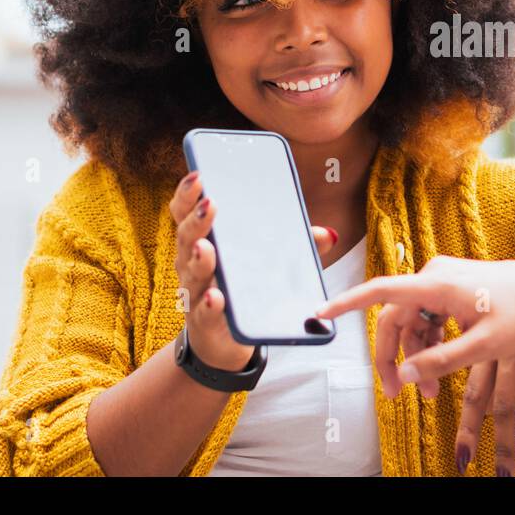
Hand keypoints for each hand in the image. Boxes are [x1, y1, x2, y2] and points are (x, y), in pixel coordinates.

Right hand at [171, 169, 335, 372]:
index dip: (188, 194)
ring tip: (206, 247)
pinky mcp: (203, 321)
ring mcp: (196, 291)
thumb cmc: (244, 287)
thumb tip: (328, 234)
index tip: (199, 175)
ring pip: (192, 272)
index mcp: (204, 239)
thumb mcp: (270, 263)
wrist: (228, 338)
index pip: (187, 212)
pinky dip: (210, 303)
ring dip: (199, 259)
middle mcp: (191, 262)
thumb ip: (297, 247)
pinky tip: (217, 297)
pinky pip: (204, 311)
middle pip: (186, 237)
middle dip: (196, 220)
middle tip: (210, 203)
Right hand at [314, 254, 514, 399]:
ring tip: (430, 391)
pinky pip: (428, 318)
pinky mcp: (453, 290)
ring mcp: (444, 282)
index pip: (381, 291)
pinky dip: (429, 344)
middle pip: (394, 318)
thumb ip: (440, 360)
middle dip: (393, 357)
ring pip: (412, 322)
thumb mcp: (483, 345)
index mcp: (438, 284)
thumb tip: (404, 375)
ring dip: (415, 356)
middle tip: (397, 394)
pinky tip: (438, 368)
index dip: (347, 303)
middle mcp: (435, 277)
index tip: (321, 313)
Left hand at [455, 341, 514, 475]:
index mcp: (491, 346)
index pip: (475, 394)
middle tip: (503, 474)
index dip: (468, 429)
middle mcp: (513, 348)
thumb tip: (486, 410)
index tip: (464, 458)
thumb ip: (491, 369)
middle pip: (504, 405)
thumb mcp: (503, 330)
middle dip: (504, 445)